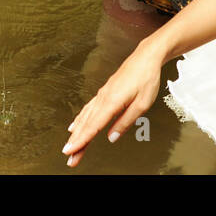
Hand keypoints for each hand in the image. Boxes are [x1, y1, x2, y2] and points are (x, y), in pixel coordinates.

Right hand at [61, 41, 163, 167]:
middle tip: (69, 157)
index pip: (93, 126)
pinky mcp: (104, 92)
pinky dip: (80, 119)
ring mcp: (102, 94)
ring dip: (76, 133)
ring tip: (70, 146)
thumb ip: (126, 121)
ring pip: (85, 117)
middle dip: (76, 142)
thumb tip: (112, 137)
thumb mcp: (142, 104)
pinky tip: (75, 125)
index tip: (72, 152)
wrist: (145, 57)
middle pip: (86, 124)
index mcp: (112, 101)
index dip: (82, 141)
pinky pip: (88, 108)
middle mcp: (103, 98)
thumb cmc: (146, 78)